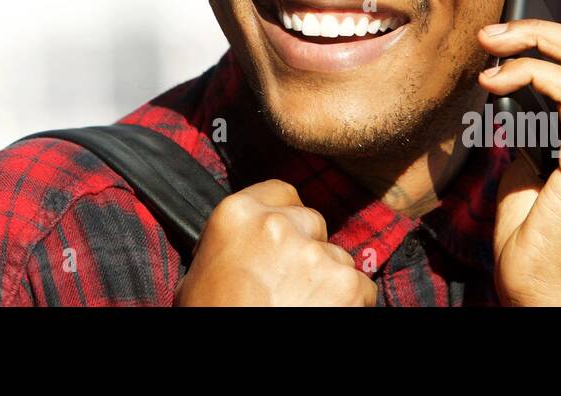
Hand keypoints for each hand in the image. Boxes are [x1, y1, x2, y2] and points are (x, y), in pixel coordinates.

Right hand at [173, 178, 377, 305]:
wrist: (237, 369)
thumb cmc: (214, 318)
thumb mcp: (199, 275)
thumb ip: (230, 244)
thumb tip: (242, 245)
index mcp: (237, 215)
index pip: (280, 192)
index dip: (285, 218)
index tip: (283, 238)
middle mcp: (278, 225)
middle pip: (312, 222)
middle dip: (307, 248)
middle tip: (290, 282)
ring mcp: (316, 254)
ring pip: (337, 256)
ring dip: (327, 277)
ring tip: (303, 305)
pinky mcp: (348, 285)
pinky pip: (360, 286)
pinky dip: (349, 303)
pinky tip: (322, 314)